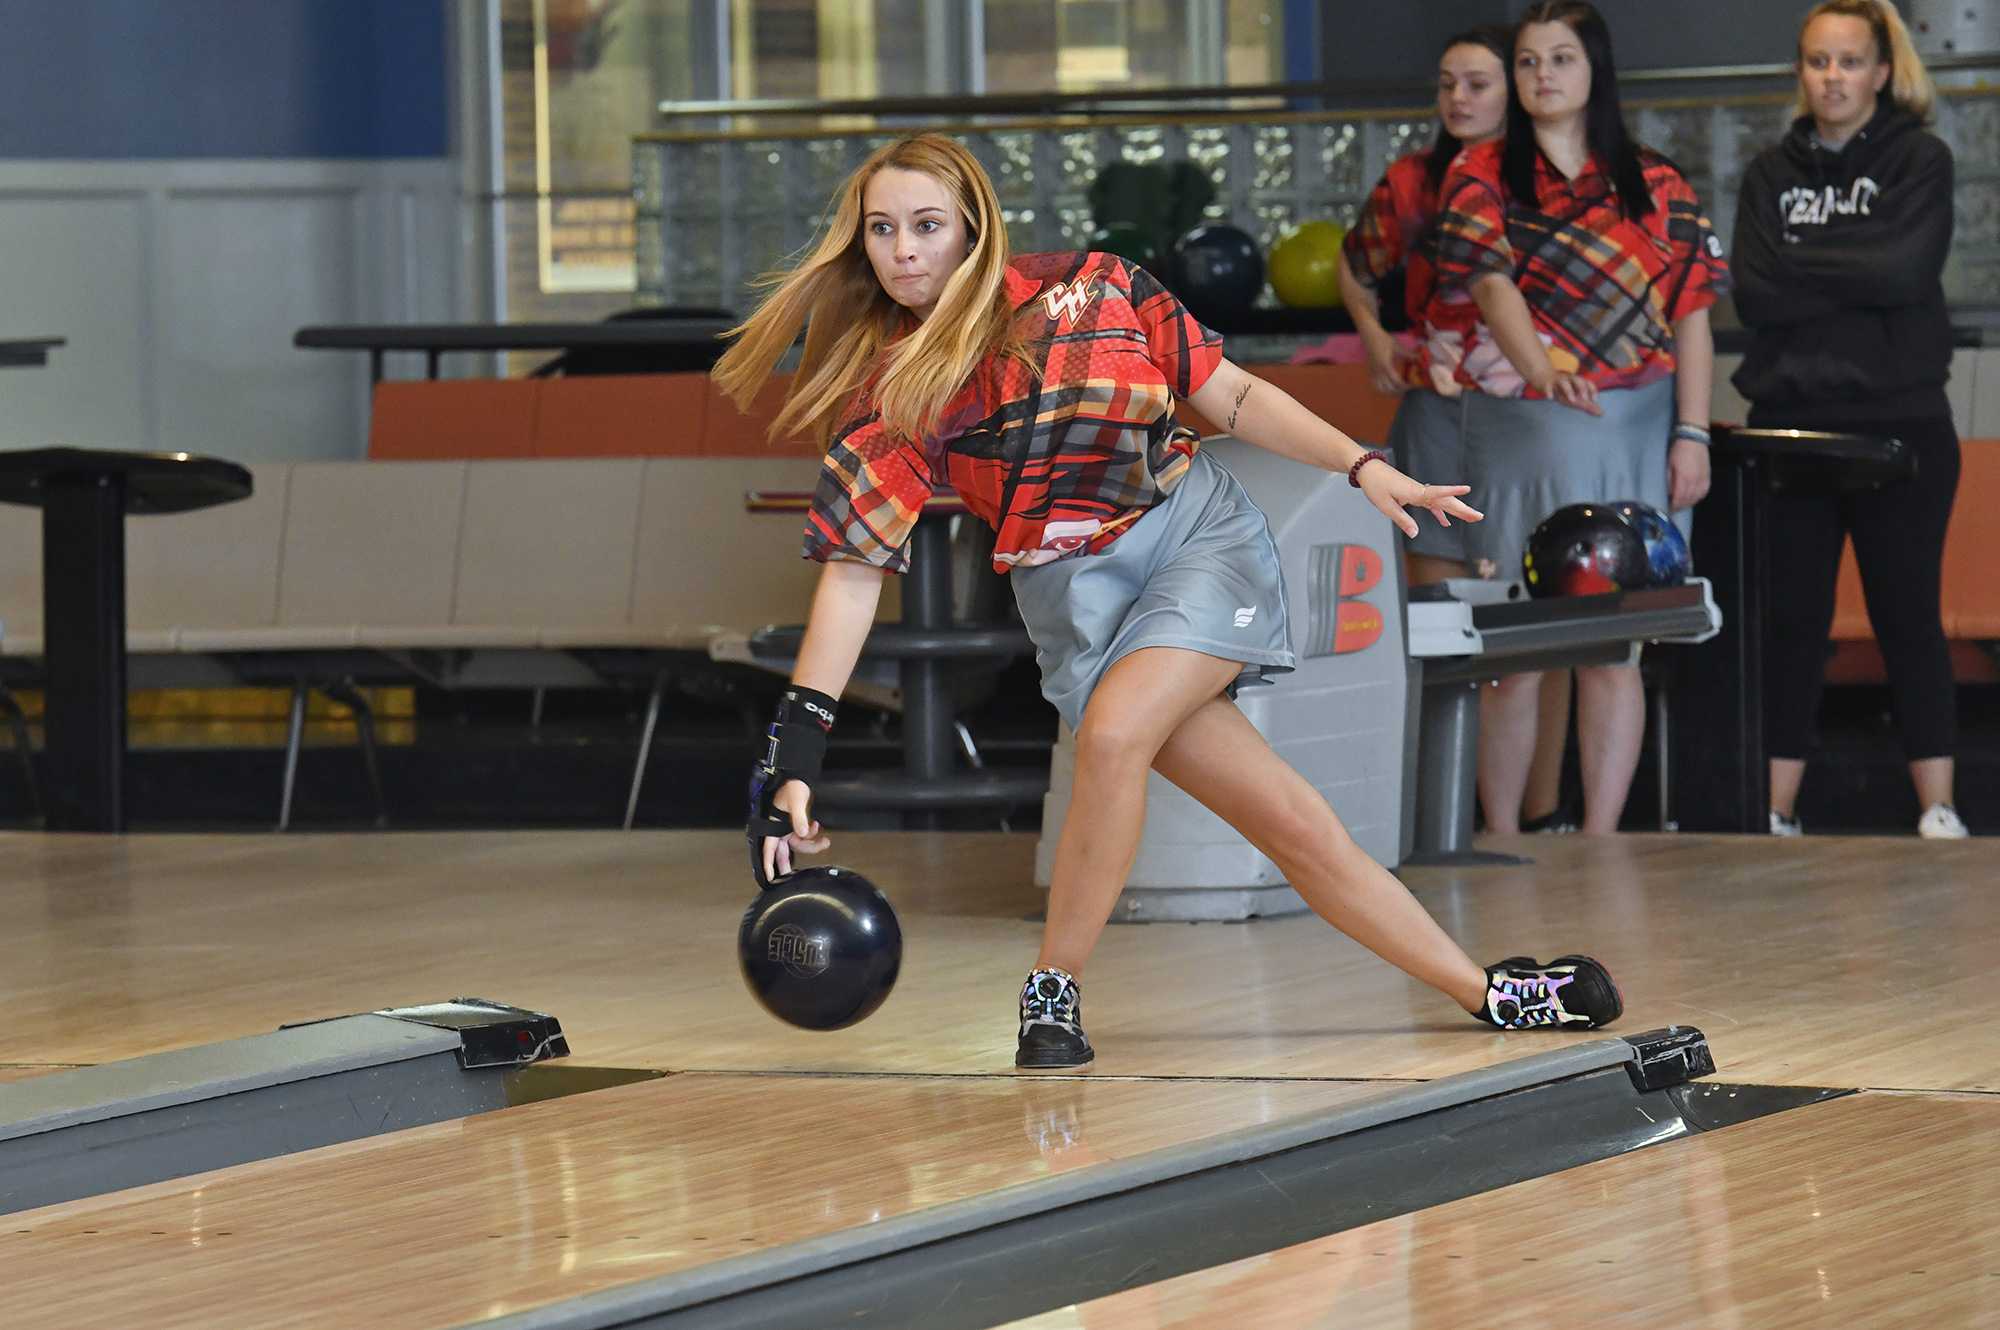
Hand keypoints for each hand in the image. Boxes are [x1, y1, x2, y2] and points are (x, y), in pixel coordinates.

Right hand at [761, 778, 828, 881]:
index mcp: (773, 826)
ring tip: (824, 841)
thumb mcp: (796, 802)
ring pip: (798, 845)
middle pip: (782, 853)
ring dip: (812, 845)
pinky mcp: (797, 826)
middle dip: (789, 866)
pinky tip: (817, 825)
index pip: (768, 849)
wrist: (800, 779)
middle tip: (793, 878)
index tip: (769, 877)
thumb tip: (803, 833)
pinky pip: (805, 837)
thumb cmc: (792, 788)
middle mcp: (779, 830)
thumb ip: (799, 818)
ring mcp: (788, 829)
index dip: (767, 864)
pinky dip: (813, 834)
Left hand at [1358, 460, 1482, 538]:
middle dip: (1463, 509)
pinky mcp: (1414, 494)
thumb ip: (1402, 520)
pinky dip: (1439, 513)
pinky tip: (1446, 522)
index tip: (1468, 489)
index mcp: (1415, 492)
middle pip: (1446, 500)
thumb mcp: (1386, 506)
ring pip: (1442, 503)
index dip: (1453, 491)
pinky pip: (1431, 504)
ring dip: (1456, 511)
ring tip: (1471, 518)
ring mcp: (1419, 492)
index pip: (1438, 492)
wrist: (1368, 470)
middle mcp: (1420, 491)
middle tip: (1478, 516)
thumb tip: (1415, 534)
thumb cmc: (1375, 485)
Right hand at [1364, 334, 1414, 397]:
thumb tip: (1420, 357)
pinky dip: (1383, 390)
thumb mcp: (1398, 346)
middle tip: (1408, 387)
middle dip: (1400, 391)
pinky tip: (1389, 388)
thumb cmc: (1383, 340)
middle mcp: (1378, 373)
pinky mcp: (1371, 373)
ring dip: (1391, 393)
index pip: (1397, 383)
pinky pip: (1376, 387)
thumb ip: (1409, 354)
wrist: (1369, 335)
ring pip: (1381, 391)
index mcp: (1386, 366)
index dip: (1406, 386)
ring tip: (1399, 389)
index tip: (1413, 384)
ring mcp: (1373, 374)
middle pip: (1389, 390)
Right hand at [1533, 371, 1601, 415]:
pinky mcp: (1547, 385)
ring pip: (1564, 383)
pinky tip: (1550, 398)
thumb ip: (1588, 405)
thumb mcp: (1575, 398)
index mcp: (1578, 382)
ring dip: (1568, 390)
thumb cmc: (1563, 391)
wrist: (1544, 380)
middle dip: (1582, 388)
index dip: (1593, 390)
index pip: (1588, 383)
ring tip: (1572, 400)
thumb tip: (1601, 413)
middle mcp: (1569, 380)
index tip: (1595, 400)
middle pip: (1577, 380)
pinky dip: (1549, 392)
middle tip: (1585, 399)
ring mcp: (1557, 382)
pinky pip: (1547, 387)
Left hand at [1668, 436, 1710, 509]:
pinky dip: (1698, 497)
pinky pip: (1704, 491)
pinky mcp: (1708, 476)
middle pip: (1688, 499)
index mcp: (1684, 476)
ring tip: (1682, 504)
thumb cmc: (1678, 450)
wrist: (1693, 439)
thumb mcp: (1669, 465)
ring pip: (1697, 497)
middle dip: (1681, 505)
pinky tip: (1693, 498)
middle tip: (1674, 508)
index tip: (1669, 508)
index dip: (1674, 505)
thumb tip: (1670, 493)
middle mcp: (1695, 479)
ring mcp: (1703, 478)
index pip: (1679, 497)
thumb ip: (1670, 481)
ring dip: (1689, 503)